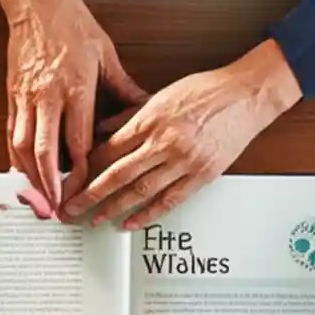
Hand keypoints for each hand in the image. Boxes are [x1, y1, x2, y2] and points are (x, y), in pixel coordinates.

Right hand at [0, 0, 147, 213]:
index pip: (78, 142)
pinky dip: (16, 158)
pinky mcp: (13, 95)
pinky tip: (23, 174)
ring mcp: (27, 97)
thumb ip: (124, 89)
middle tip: (56, 210)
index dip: (81, 173)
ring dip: (31, 178)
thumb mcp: (106, 55)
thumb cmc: (71, 25)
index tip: (85, 193)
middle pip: (47, 152)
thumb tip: (144, 111)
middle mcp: (48, 96)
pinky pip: (12, 134)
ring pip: (24, 147)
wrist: (36, 3)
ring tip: (39, 200)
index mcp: (75, 88)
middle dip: (51, 186)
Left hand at [62, 39, 301, 229]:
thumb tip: (102, 132)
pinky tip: (129, 223)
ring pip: (139, 191)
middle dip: (89, 195)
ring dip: (112, 209)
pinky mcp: (201, 175)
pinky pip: (169, 200)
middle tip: (69, 209)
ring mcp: (183, 161)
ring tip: (93, 220)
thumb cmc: (206, 91)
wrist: (246, 96)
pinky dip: (147, 215)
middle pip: (116, 174)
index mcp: (150, 120)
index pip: (108, 150)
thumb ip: (131, 117)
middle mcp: (164, 142)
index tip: (69, 181)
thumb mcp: (161, 96)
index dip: (85, 169)